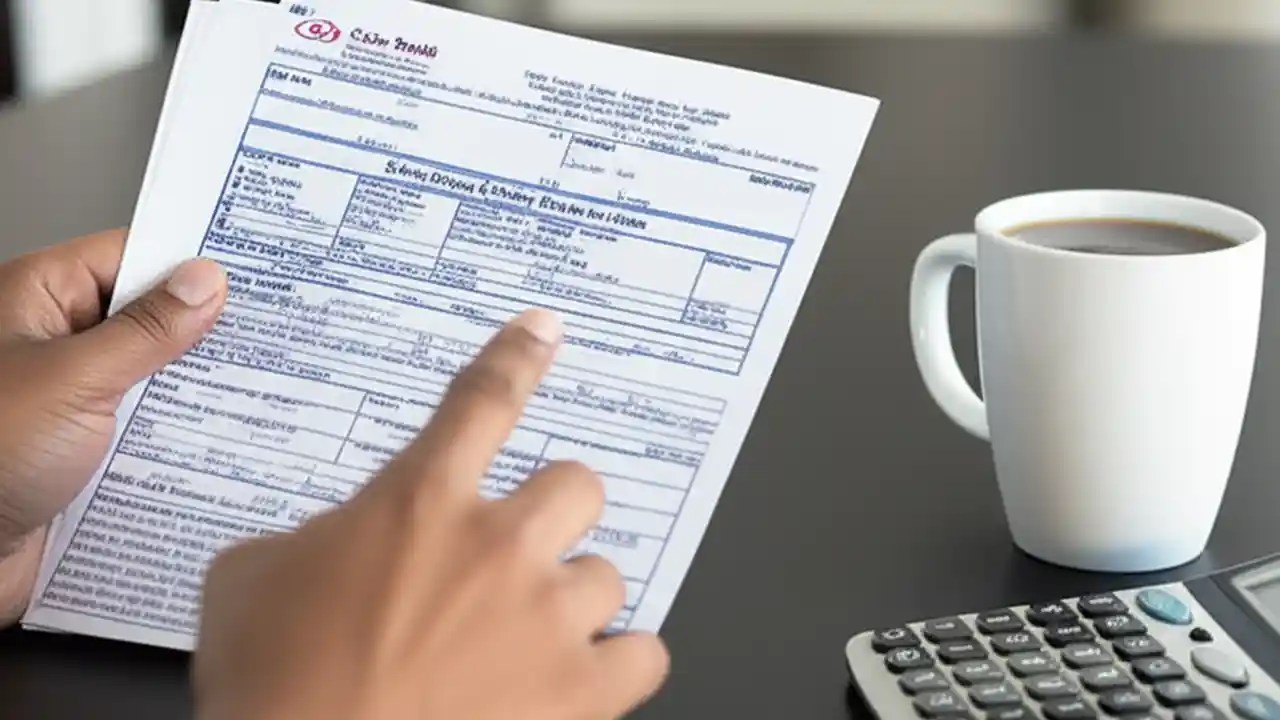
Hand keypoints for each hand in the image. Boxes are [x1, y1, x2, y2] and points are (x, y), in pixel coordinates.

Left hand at [0, 229, 226, 624]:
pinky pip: (149, 431)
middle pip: (148, 318)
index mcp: (38, 301)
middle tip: (274, 335)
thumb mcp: (74, 381)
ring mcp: (74, 399)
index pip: (129, 257)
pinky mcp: (88, 451)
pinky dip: (184, 436)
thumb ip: (146, 331)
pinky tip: (227, 440)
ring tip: (265, 388)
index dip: (188, 262)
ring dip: (199, 390)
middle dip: (206, 331)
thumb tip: (203, 282)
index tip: (253, 272)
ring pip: (154, 378)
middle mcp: (56, 344)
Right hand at [194, 309, 669, 719]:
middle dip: (554, 514)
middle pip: (577, 485)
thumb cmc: (272, 688)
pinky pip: (643, 656)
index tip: (543, 330)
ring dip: (571, 601)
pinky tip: (582, 680)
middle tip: (522, 551)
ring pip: (606, 575)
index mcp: (419, 502)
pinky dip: (619, 665)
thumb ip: (311, 541)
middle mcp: (498, 547)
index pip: (482, 400)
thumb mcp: (251, 582)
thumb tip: (335, 547)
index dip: (517, 357)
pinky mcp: (580, 692)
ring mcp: (546, 618)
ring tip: (529, 639)